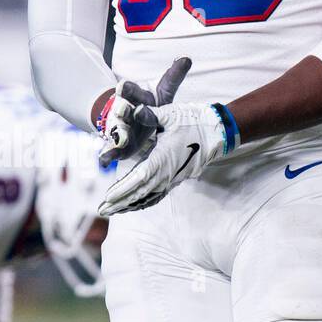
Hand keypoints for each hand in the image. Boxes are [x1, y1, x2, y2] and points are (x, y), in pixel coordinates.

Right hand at [96, 57, 191, 166]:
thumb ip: (172, 77)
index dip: (127, 88)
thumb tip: (187, 58)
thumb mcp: (161, 91)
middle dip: (122, 110)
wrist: (128, 117)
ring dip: (118, 133)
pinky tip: (104, 161)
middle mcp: (123, 110)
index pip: (128, 89)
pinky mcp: (118, 144)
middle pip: (121, 109)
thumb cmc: (147, 103)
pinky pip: (112, 149)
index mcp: (133, 95)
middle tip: (123, 110)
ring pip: (117, 130)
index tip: (123, 86)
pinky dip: (107, 155)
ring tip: (121, 139)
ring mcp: (119, 127)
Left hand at [98, 102, 231, 215]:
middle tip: (103, 210)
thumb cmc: (193, 121)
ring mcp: (173, 177)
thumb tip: (134, 110)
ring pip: (149, 196)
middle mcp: (168, 173)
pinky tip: (134, 205)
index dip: (123, 189)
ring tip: (113, 211)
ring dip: (130, 204)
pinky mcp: (177, 178)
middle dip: (121, 202)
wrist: (218, 130)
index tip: (108, 197)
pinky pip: (158, 194)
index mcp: (164, 159)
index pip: (140, 179)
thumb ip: (149, 115)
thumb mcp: (169, 114)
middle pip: (141, 192)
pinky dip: (145, 201)